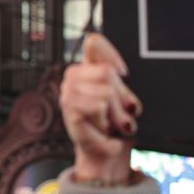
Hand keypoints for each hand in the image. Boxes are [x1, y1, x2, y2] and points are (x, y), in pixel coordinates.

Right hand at [59, 34, 140, 182]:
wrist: (111, 151)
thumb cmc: (120, 122)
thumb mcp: (126, 94)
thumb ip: (115, 72)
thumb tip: (97, 46)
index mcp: (87, 67)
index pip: (95, 42)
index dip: (113, 58)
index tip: (126, 75)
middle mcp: (73, 77)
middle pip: (107, 72)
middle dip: (123, 96)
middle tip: (122, 112)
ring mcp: (68, 92)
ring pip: (105, 92)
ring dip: (117, 113)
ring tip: (114, 122)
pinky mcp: (69, 110)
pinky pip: (98, 105)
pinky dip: (109, 120)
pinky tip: (104, 127)